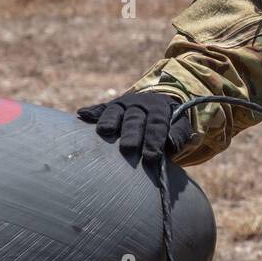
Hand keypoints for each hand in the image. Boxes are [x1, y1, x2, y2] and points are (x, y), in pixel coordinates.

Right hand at [76, 91, 194, 162]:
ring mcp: (123, 104)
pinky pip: (100, 108)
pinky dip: (92, 111)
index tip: (152, 157)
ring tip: (103, 131)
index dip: (154, 140)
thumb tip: (171, 144)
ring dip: (109, 120)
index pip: (157, 124)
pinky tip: (81, 114)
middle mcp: (140, 104)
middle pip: (135, 119)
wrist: (156, 103)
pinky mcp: (109, 107)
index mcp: (159, 109)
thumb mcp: (179, 126)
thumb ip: (178, 135)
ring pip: (115, 111)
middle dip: (131, 134)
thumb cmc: (169, 123)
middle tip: (129, 148)